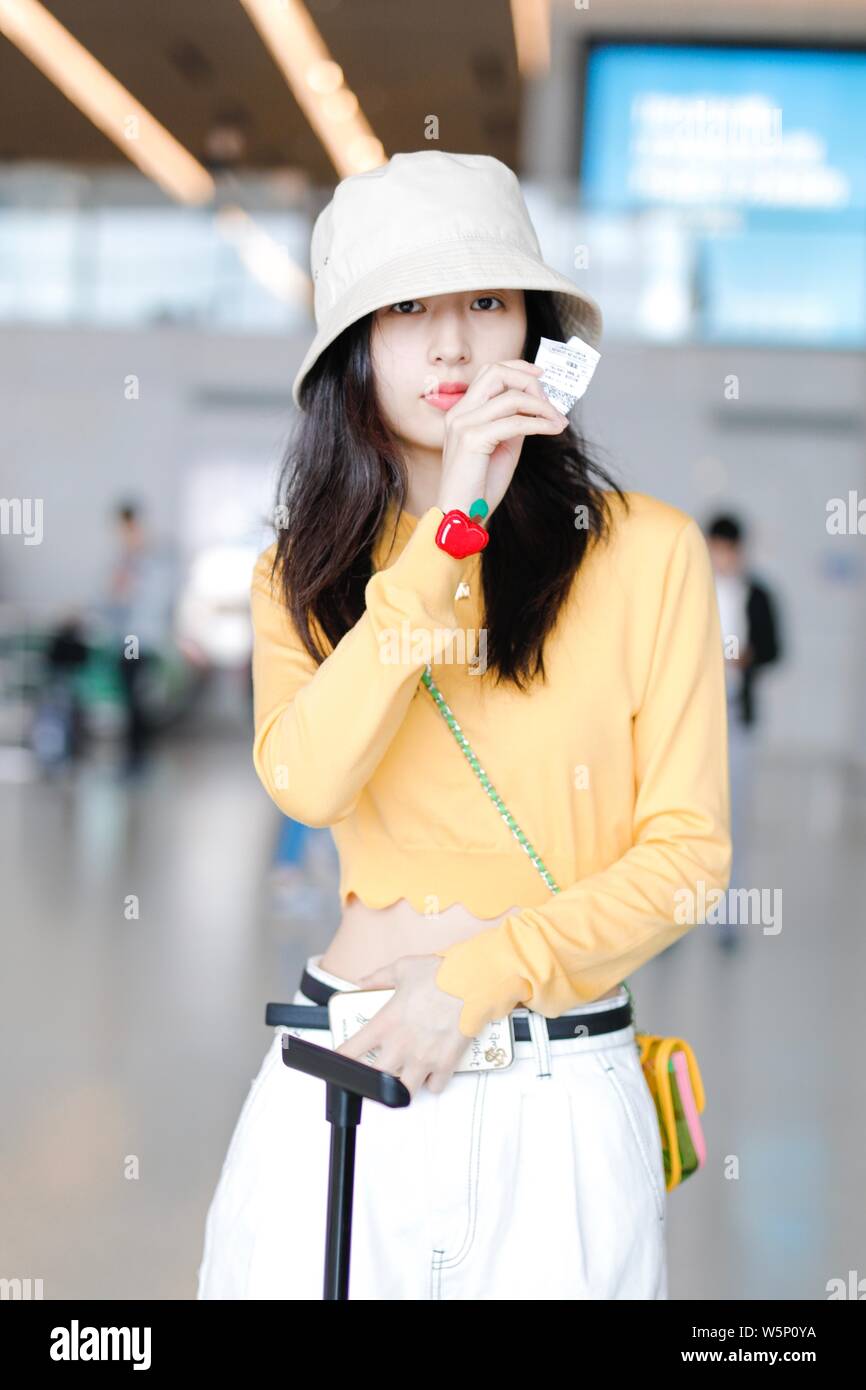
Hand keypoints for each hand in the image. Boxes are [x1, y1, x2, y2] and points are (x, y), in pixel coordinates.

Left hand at [333, 954, 466, 1097]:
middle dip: (372, 1080)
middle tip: (376, 1073)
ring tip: (404, 1076)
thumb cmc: (440, 974)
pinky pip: (435, 1087)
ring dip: (402, 1086)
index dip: (341, 1060)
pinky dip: (432, 1083)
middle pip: (374, 1081)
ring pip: (403, 1092)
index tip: (340, 1062)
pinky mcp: (445, 1064)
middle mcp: (401, 1046)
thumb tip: (362, 982)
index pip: (351, 1051)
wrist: (473, 981)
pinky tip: (431, 1072)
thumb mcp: (403, 968)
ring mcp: (423, 1058)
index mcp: (385, 1023)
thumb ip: (378, 977)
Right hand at [436, 359, 567, 522]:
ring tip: (557, 422)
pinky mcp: (472, 440)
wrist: (460, 516)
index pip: (490, 372)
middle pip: (497, 373)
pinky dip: (539, 423)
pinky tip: (552, 430)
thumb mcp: (502, 447)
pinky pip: (516, 422)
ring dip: (542, 406)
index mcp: (462, 412)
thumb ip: (514, 423)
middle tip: (550, 404)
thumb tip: (536, 407)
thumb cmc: (478, 487)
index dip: (519, 369)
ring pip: (511, 397)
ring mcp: (463, 424)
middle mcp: (459, 413)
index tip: (542, 377)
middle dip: (530, 382)